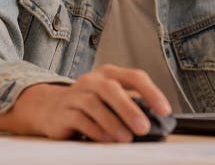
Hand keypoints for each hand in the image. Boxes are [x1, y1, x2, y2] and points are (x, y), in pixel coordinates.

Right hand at [36, 64, 171, 141]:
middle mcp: (92, 80)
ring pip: (93, 104)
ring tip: (126, 139)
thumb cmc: (90, 104)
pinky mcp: (62, 112)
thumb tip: (156, 122)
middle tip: (144, 128)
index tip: (164, 110)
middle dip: (129, 109)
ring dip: (112, 122)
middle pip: (111, 88)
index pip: (134, 76)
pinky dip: (94, 130)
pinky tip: (106, 139)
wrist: (50, 108)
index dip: (151, 92)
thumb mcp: (111, 100)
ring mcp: (75, 94)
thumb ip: (130, 105)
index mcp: (109, 74)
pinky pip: (78, 119)